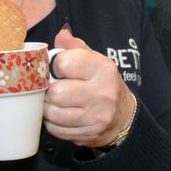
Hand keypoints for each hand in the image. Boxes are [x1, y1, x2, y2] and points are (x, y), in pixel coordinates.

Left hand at [43, 28, 135, 147]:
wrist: (122, 116)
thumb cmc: (102, 83)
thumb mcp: (95, 61)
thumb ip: (76, 47)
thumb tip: (61, 36)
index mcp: (104, 70)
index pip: (65, 63)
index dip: (55, 65)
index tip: (58, 69)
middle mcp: (103, 94)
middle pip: (56, 92)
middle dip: (49, 90)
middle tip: (52, 88)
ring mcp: (96, 117)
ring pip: (53, 113)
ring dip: (48, 107)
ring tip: (54, 101)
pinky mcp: (88, 134)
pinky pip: (56, 130)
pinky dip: (52, 123)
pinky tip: (59, 115)